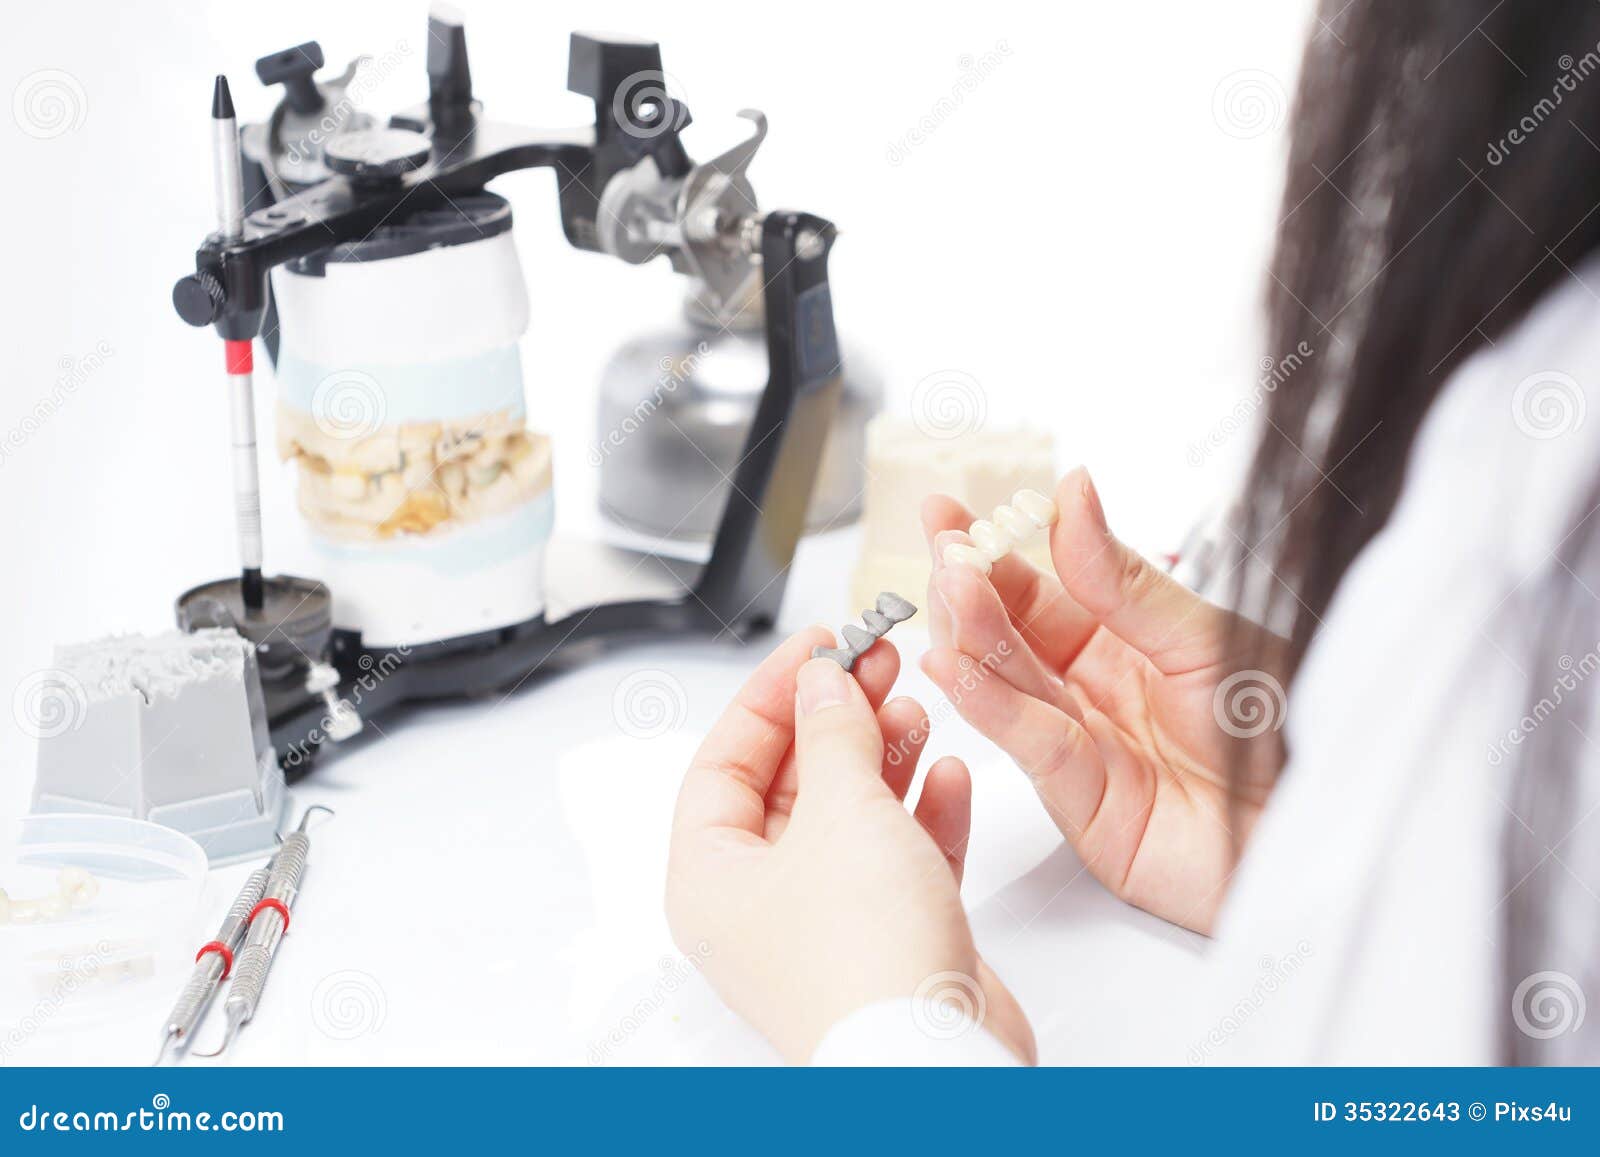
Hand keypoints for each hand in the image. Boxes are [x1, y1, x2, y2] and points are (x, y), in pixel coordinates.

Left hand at [666, 626, 1034, 1063]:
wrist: (936, 1061)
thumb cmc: (863, 960)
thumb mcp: (842, 811)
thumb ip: (833, 732)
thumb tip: (822, 680)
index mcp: (709, 876)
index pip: (724, 760)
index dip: (772, 693)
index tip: (818, 644)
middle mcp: (758, 903)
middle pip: (790, 782)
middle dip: (837, 718)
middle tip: (877, 661)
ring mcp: (824, 923)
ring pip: (848, 816)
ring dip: (884, 757)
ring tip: (914, 707)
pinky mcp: (888, 938)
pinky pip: (898, 857)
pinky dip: (923, 813)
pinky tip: (948, 774)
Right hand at [920, 467, 1287, 932]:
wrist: (1329, 823)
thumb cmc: (1287, 730)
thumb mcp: (1203, 633)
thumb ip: (1121, 577)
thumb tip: (1072, 492)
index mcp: (1123, 643)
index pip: (1035, 591)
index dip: (990, 552)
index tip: (945, 513)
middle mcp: (1092, 693)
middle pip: (1009, 638)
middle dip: (969, 591)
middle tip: (944, 551)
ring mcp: (1084, 749)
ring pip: (1008, 686)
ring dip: (972, 638)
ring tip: (948, 589)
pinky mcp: (1084, 808)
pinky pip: (1031, 747)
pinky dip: (991, 706)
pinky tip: (957, 666)